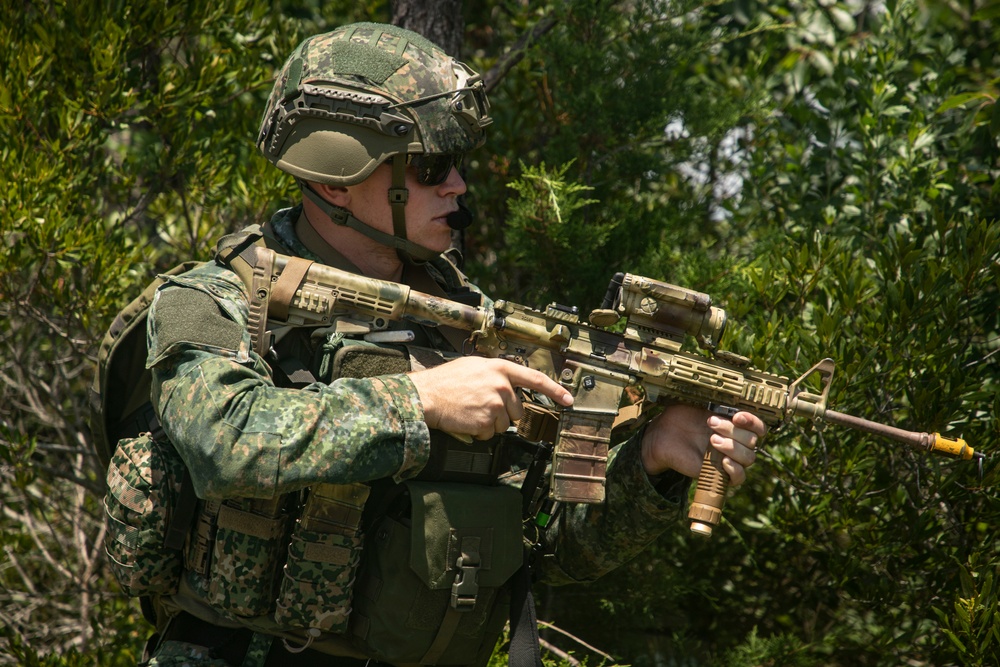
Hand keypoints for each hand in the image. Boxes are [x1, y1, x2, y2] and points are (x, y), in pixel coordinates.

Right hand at [409, 357, 573, 439]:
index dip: (555, 390)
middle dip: (502, 412)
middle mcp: (501, 385)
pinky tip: (467, 420)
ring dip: (489, 423)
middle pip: (517, 409)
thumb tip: (510, 384)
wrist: (426, 396)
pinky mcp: (487, 421)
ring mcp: (495, 403)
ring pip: (504, 424)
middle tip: (480, 405)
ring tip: (471, 411)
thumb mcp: (475, 366)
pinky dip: (480, 432)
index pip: (536, 379)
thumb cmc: (446, 381)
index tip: (569, 399)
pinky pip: (491, 433)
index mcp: (500, 368)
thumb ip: (496, 373)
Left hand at [640, 404, 765, 486]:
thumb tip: (729, 387)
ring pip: (748, 458)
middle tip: (710, 423)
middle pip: (752, 441)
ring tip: (712, 440)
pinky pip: (739, 478)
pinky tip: (723, 461)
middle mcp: (736, 441)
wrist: (662, 434)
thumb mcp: (698, 401)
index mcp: (735, 424)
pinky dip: (735, 470)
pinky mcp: (719, 474)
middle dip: (733, 431)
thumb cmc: (681, 415)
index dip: (752, 421)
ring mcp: (729, 458)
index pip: (758, 426)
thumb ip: (715, 397)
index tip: (736, 415)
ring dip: (733, 448)